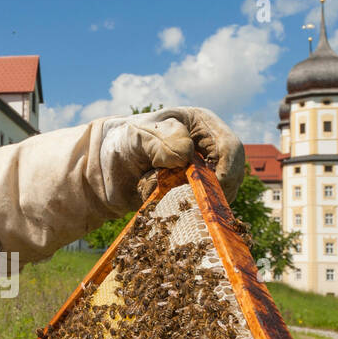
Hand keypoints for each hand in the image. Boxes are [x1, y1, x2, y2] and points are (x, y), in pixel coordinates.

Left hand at [100, 106, 245, 203]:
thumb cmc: (123, 141)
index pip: (230, 148)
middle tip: (187, 199)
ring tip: (165, 195)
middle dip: (211, 190)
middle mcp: (208, 151)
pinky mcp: (192, 197)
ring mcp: (202, 175)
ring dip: (194, 202)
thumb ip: (162, 140)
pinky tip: (163, 204)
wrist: (105, 168)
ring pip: (218, 197)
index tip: (207, 187)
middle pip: (232, 176)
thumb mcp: (139, 134)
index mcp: (202, 126)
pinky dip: (185, 212)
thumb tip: (185, 156)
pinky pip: (201, 211)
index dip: (226, 169)